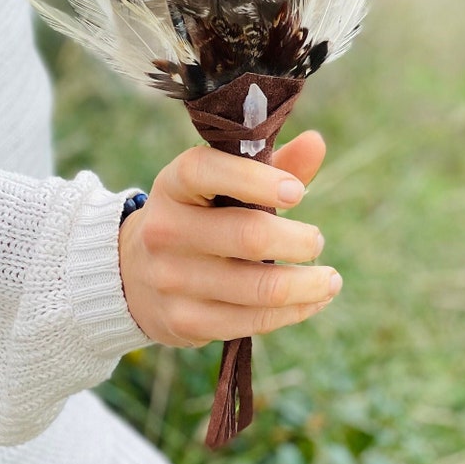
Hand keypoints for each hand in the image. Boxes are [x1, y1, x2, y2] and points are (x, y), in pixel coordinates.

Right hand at [117, 130, 341, 347]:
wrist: (135, 275)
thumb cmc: (198, 218)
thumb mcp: (219, 186)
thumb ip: (269, 164)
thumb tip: (317, 143)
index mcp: (173, 185)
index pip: (206, 171)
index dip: (255, 179)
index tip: (298, 193)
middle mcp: (165, 230)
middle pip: (248, 236)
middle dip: (298, 240)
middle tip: (316, 240)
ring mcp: (172, 279)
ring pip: (259, 287)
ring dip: (307, 285)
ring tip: (329, 280)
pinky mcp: (184, 321)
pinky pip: (253, 321)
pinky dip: (293, 312)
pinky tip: (312, 302)